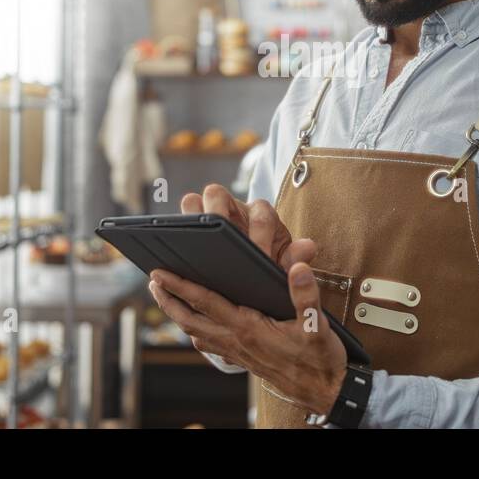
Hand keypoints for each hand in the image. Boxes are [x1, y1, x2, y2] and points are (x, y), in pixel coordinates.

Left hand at [146, 185, 345, 413]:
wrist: (324, 391)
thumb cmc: (319, 359)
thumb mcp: (317, 324)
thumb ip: (305, 295)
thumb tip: (297, 267)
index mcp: (248, 327)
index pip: (206, 302)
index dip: (180, 287)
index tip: (161, 274)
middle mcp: (236, 340)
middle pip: (189, 319)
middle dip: (168, 301)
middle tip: (153, 282)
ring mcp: (236, 352)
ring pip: (195, 332)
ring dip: (177, 315)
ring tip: (167, 298)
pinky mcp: (241, 358)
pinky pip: (209, 343)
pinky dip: (195, 330)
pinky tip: (196, 323)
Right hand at [179, 183, 317, 269]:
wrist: (250, 283)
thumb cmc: (269, 270)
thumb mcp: (284, 268)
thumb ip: (295, 258)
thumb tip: (308, 247)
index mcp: (261, 216)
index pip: (261, 213)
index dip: (260, 232)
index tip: (260, 255)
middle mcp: (234, 210)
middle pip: (218, 195)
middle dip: (216, 211)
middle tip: (216, 232)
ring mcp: (208, 218)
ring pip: (193, 204)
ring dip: (189, 217)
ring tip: (186, 241)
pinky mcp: (191, 231)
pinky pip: (178, 225)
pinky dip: (175, 236)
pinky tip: (171, 261)